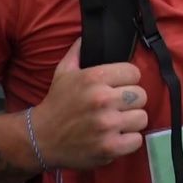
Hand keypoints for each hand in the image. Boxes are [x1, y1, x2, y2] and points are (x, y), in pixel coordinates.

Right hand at [33, 39, 148, 169]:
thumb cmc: (56, 103)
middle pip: (141, 95)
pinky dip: (129, 141)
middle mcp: (103, 99)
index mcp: (94, 78)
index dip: (128, 80)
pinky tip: (117, 138)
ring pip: (142, 117)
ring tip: (119, 123)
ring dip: (131, 121)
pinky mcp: (109, 147)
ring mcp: (107, 125)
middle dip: (131, 101)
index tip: (119, 87)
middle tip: (119, 107)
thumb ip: (78, 52)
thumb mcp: (63, 72)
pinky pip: (137, 140)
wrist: (40, 138)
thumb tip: (86, 35)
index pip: (134, 73)